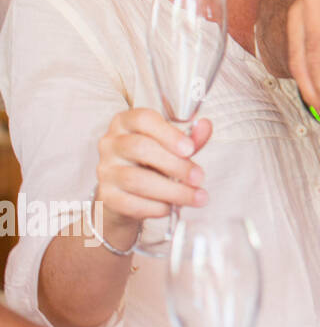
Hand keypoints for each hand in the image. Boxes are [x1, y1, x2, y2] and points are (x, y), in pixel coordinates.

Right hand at [95, 110, 210, 247]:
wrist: (127, 193)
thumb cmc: (151, 162)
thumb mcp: (172, 145)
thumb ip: (189, 137)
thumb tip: (205, 126)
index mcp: (126, 122)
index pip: (142, 119)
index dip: (168, 133)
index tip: (190, 149)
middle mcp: (110, 143)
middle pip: (140, 148)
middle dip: (175, 165)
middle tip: (199, 177)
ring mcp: (105, 170)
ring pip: (136, 179)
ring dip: (172, 190)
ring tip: (196, 197)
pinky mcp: (106, 196)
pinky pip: (131, 203)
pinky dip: (156, 207)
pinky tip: (171, 207)